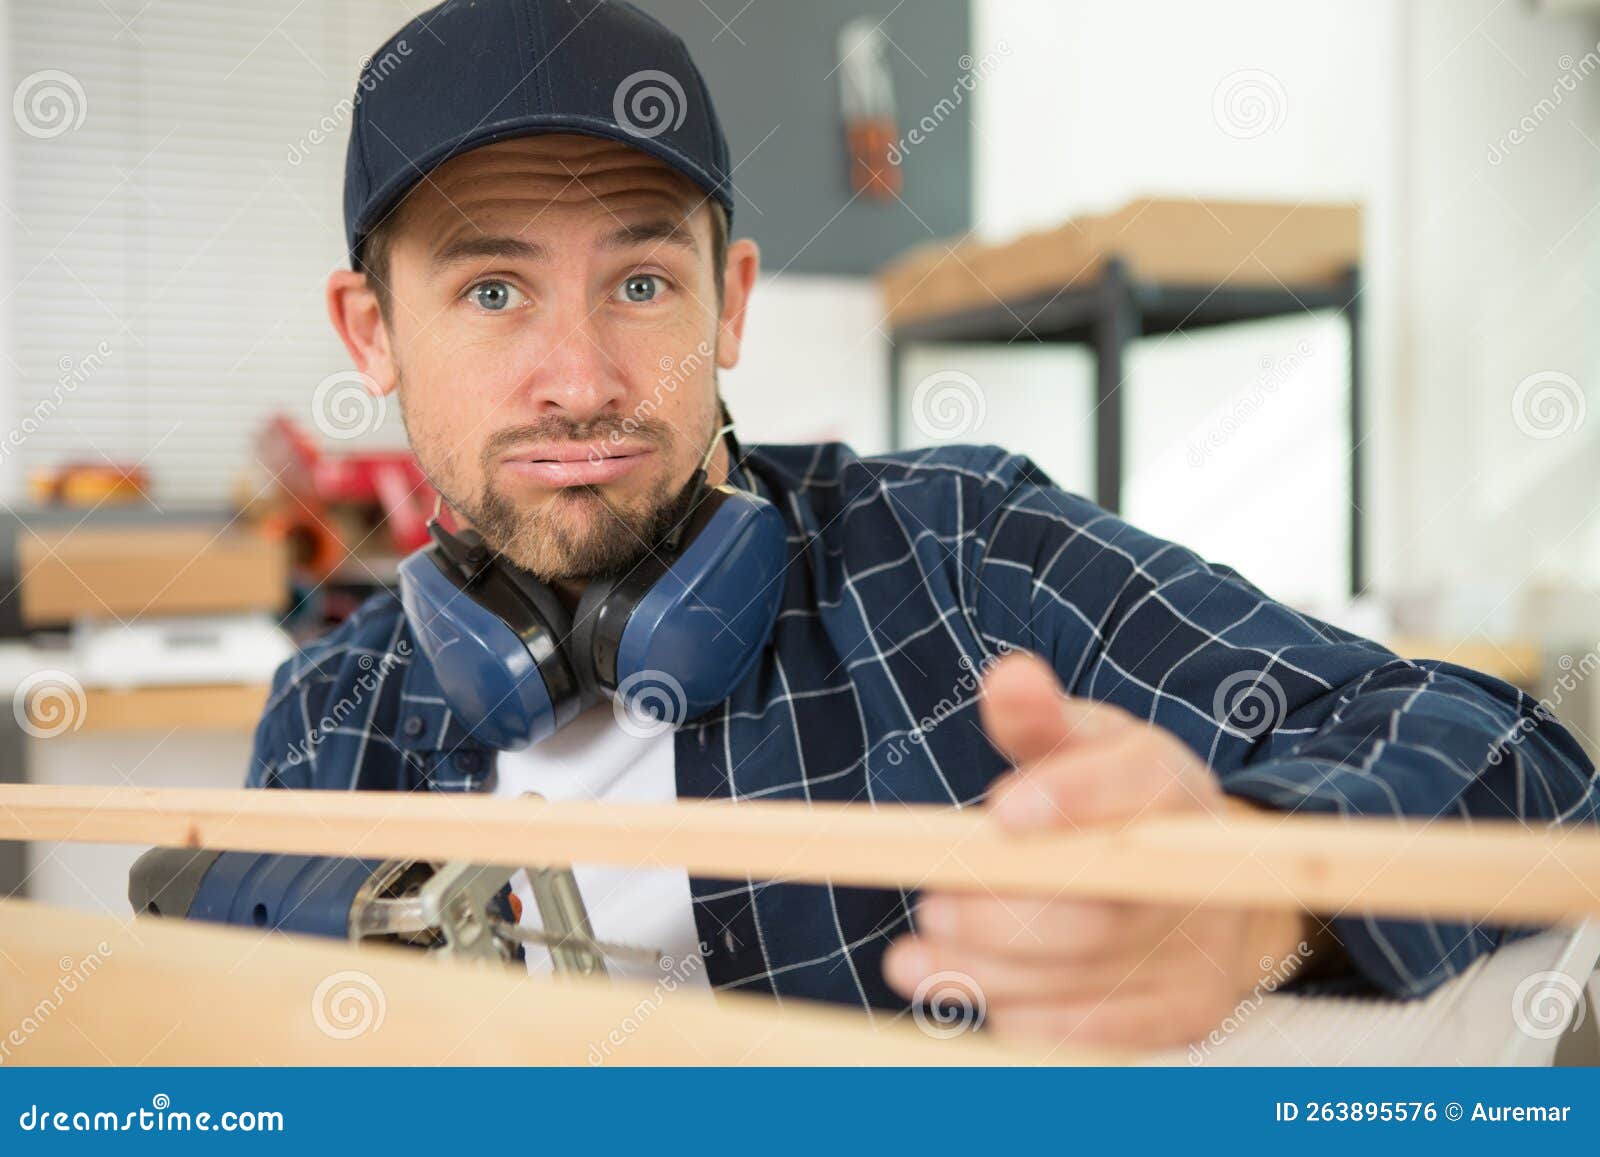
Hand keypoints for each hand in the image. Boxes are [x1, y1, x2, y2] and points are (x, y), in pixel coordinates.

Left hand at [883, 650, 1318, 1050]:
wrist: (1201, 881)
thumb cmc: (1116, 801)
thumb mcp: (1082, 744)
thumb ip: (1037, 718)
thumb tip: (1008, 678)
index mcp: (1170, 784)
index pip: (1136, 785)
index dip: (1072, 798)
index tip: (1001, 813)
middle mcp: (1198, 868)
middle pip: (1098, 905)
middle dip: (998, 915)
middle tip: (930, 909)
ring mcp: (1199, 948)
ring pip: (1084, 976)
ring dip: (985, 974)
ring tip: (912, 961)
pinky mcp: (1186, 1013)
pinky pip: (1097, 1033)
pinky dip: (1024, 1020)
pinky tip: (969, 1000)